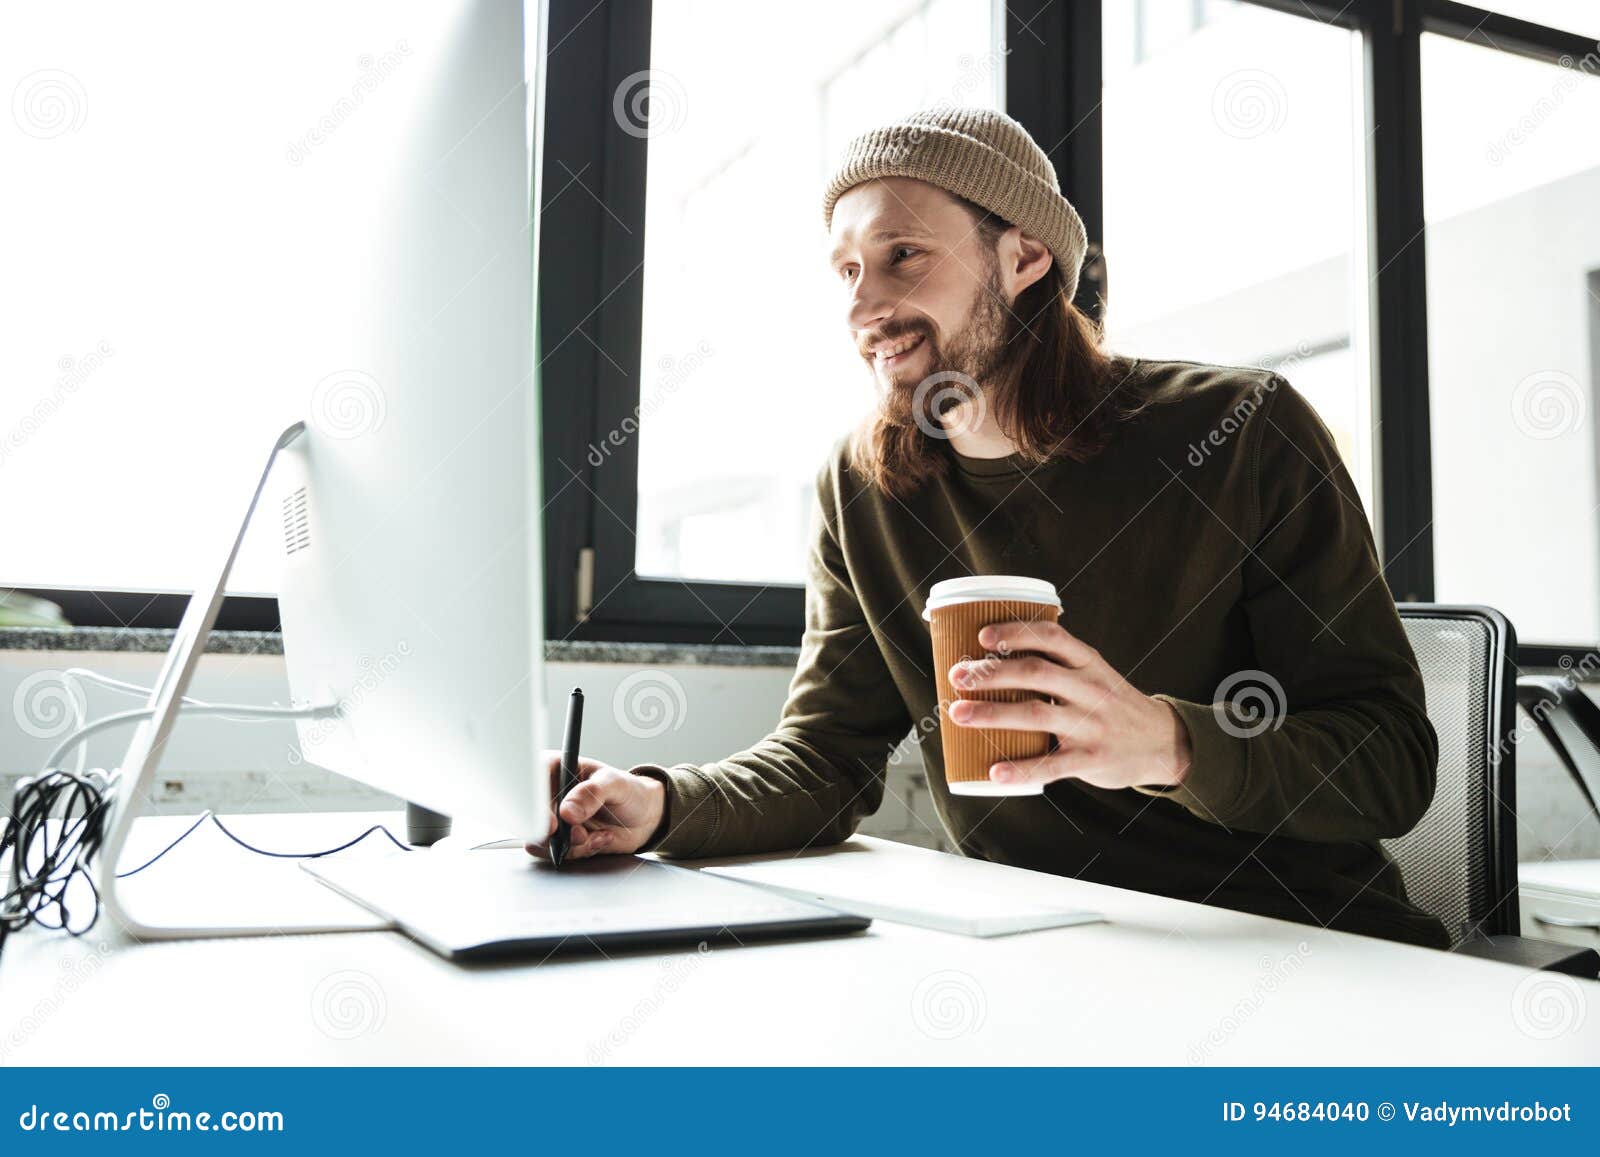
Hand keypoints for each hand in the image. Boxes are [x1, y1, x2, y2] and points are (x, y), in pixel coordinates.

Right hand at [523, 754, 665, 861]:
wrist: (644, 818)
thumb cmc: (629, 791)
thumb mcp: (615, 784)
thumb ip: (592, 793)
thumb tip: (568, 811)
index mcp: (557, 769)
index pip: (530, 780)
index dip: (533, 803)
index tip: (552, 822)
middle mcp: (549, 795)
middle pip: (528, 816)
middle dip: (555, 832)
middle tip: (580, 833)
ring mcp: (553, 819)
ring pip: (540, 840)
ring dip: (570, 844)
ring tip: (595, 835)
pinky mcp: (560, 840)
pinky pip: (556, 853)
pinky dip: (580, 851)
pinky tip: (600, 839)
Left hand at [947, 621, 1193, 792]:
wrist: (1162, 742)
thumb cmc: (1111, 705)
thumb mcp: (1093, 675)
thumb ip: (1055, 666)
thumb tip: (991, 657)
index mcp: (1087, 662)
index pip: (1050, 637)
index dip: (1015, 632)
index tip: (982, 636)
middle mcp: (1089, 689)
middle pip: (1034, 673)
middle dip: (991, 673)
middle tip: (957, 676)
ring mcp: (1091, 725)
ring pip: (1036, 714)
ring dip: (992, 713)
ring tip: (958, 714)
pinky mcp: (1091, 759)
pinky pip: (1051, 765)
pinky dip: (1021, 769)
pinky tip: (994, 772)